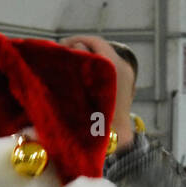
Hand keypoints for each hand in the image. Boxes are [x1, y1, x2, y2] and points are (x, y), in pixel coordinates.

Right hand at [60, 35, 134, 150]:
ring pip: (102, 62)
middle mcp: (124, 69)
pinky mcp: (125, 90)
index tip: (59, 48)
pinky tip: (78, 86)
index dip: (75, 41)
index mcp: (115, 67)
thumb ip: (79, 65)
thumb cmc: (96, 122)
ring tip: (67, 73)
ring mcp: (126, 80)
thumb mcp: (81, 92)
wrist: (116, 145)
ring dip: (84, 65)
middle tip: (60, 60)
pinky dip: (92, 74)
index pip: (94, 42)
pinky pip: (106, 73)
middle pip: (99, 51)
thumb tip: (74, 48)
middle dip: (79, 53)